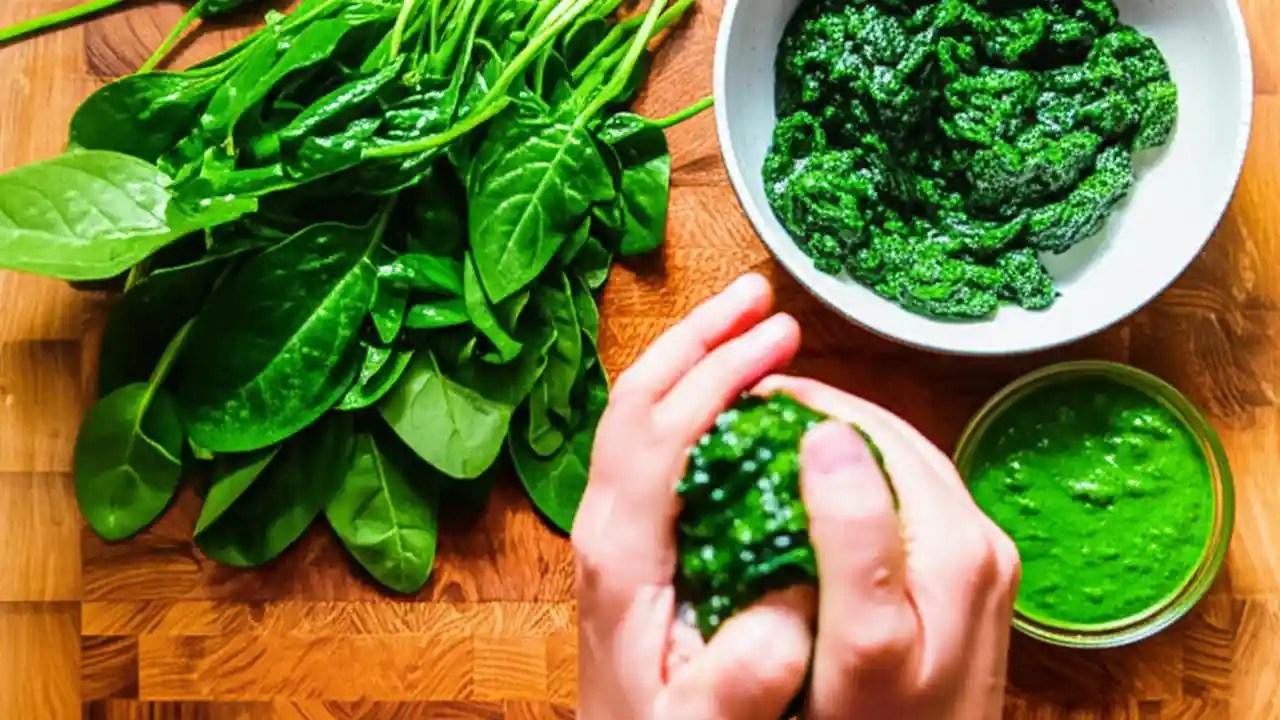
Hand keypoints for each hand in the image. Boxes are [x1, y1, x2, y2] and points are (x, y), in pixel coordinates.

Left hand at [574, 273, 815, 719]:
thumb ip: (742, 672)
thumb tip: (797, 600)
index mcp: (619, 549)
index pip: (656, 430)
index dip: (714, 374)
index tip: (778, 341)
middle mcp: (606, 520)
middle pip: (638, 398)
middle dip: (700, 338)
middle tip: (764, 297)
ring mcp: (613, 523)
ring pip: (639, 410)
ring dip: (693, 356)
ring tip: (752, 318)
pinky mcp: (630, 533)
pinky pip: (654, 441)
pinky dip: (694, 396)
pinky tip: (740, 391)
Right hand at [756, 375, 1019, 719]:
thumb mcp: (861, 644)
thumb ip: (855, 540)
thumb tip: (829, 433)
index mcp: (956, 544)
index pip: (875, 435)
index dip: (808, 406)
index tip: (745, 397)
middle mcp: (982, 539)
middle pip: (892, 444)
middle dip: (821, 417)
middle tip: (750, 412)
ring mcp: (982, 558)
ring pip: (899, 468)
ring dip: (840, 444)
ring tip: (773, 439)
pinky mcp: (972, 578)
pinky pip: (909, 503)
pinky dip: (860, 482)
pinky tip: (816, 493)